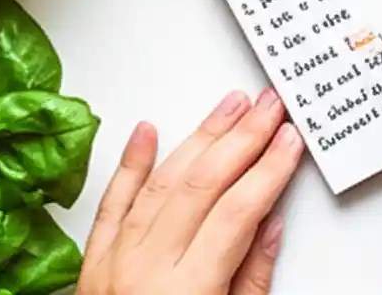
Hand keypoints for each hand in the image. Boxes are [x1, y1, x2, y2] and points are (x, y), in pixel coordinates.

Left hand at [78, 89, 304, 294]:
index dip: (269, 169)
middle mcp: (144, 272)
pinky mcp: (90, 267)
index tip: (291, 139)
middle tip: (269, 105)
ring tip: (228, 106)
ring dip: (198, 137)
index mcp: (186, 293)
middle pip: (201, 186)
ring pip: (159, 184)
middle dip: (242, 138)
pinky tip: (147, 131)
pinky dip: (128, 165)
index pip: (237, 211)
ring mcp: (112, 266)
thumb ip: (251, 280)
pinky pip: (110, 206)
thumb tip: (270, 224)